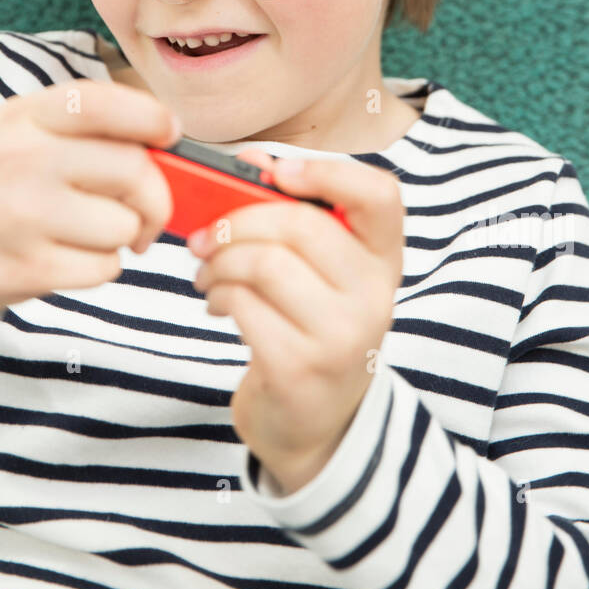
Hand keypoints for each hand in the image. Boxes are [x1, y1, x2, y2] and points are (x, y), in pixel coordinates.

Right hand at [0, 80, 180, 316]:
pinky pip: (104, 269)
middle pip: (133, 172)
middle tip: (147, 213)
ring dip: (124, 237)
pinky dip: (101, 268)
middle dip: (156, 198)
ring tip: (92, 235)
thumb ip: (81, 125)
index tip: (169, 133)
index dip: (151, 117)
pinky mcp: (26, 269)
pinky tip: (71, 259)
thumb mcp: (16, 127)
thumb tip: (164, 139)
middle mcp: (25, 161)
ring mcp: (25, 217)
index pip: (103, 104)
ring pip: (124, 227)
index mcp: (25, 117)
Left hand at [189, 151, 403, 494]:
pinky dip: (217, 295)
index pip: (380, 196)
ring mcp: (341, 336)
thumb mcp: (320, 273)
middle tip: (205, 237)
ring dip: (219, 262)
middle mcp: (374, 297)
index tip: (278, 173)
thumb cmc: (309, 328)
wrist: (316, 426)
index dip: (328, 172)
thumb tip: (249, 162)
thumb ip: (292, 215)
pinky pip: (242, 304)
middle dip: (238, 222)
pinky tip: (217, 303)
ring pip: (264, 263)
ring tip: (208, 274)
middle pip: (300, 226)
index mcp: (383, 261)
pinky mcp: (299, 368)